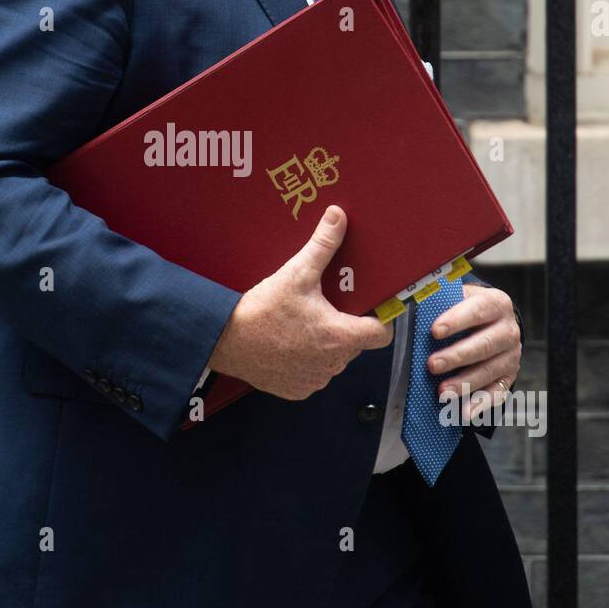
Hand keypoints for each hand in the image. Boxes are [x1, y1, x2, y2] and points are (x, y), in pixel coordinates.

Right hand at [207, 204, 392, 398]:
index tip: (372, 308)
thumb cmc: (262, 311)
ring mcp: (315, 380)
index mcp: (340, 336)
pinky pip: (313, 374)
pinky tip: (291, 343)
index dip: (381, 319)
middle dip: (345, 325)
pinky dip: (307, 361)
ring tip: (304, 324)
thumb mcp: (296, 273)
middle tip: (327, 307)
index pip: (382, 334)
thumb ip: (323, 245)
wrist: (226, 340)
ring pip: (334, 359)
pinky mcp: (297, 390)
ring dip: (326, 344)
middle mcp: (333, 363)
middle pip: (355, 343)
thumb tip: (338, 217)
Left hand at [427, 284, 521, 423]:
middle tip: (432, 365)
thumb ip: (441, 301)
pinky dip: (480, 404)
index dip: (456, 320)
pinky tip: (464, 413)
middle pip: (484, 344)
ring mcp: (511, 356)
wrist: (494, 323)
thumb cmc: (467, 310)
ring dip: (464, 383)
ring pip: (489, 371)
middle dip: (457, 356)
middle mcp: (508, 330)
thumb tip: (411, 306)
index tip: (434, 331)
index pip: (478, 310)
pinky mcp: (509, 377)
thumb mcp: (459, 298)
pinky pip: (497, 393)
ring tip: (442, 392)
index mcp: (496, 304)